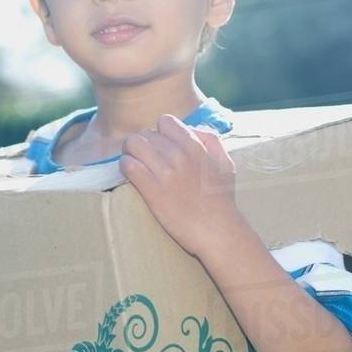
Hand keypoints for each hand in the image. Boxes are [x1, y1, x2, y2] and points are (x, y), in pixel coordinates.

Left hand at [118, 115, 242, 258]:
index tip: (160, 146)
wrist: (217, 231)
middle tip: (144, 157)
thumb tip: (191, 129)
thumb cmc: (221, 199)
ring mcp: (164, 172)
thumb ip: (211, 140)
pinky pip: (128, 165)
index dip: (160, 132)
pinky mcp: (152, 190)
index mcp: (195, 146)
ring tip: (135, 163)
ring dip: (130, 153)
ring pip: (133, 145)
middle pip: (145, 133)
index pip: (165, 121)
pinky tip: (132, 174)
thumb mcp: (225, 163)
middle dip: (143, 144)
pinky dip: (126, 166)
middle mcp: (178, 155)